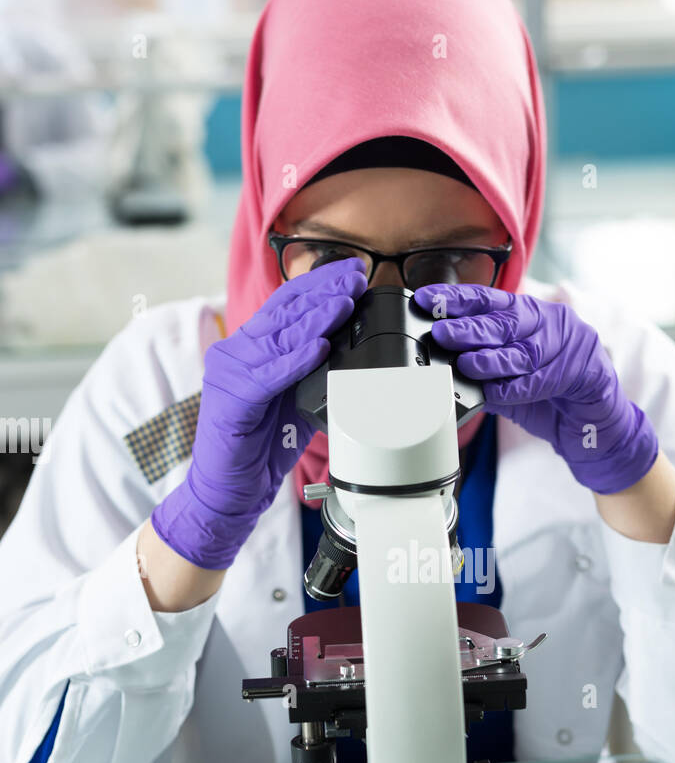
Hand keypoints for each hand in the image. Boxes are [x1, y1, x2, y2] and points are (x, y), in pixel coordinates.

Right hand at [152, 258, 367, 568]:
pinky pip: (269, 376)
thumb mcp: (296, 401)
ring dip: (316, 319)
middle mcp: (235, 354)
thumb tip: (347, 350)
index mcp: (248, 349)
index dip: (318, 285)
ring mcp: (229, 374)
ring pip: (278, 338)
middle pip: (283, 312)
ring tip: (345, 303)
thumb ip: (313, 373)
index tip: (350, 272)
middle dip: (323, 291)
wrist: (229, 490)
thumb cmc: (259, 448)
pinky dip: (296, 361)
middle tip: (356, 276)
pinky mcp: (232, 400)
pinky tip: (319, 347)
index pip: (285, 305)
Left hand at [414, 284, 657, 493]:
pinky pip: (544, 380)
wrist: (596, 430)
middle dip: (471, 328)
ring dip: (492, 359)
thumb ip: (485, 373)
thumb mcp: (512, 382)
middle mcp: (553, 323)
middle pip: (507, 322)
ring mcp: (574, 345)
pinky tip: (494, 394)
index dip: (457, 299)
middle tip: (443, 334)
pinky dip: (515, 389)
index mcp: (532, 315)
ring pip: (525, 350)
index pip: (490, 300)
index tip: (427, 300)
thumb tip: (446, 369)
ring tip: (467, 365)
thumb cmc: (553, 401)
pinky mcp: (587, 373)